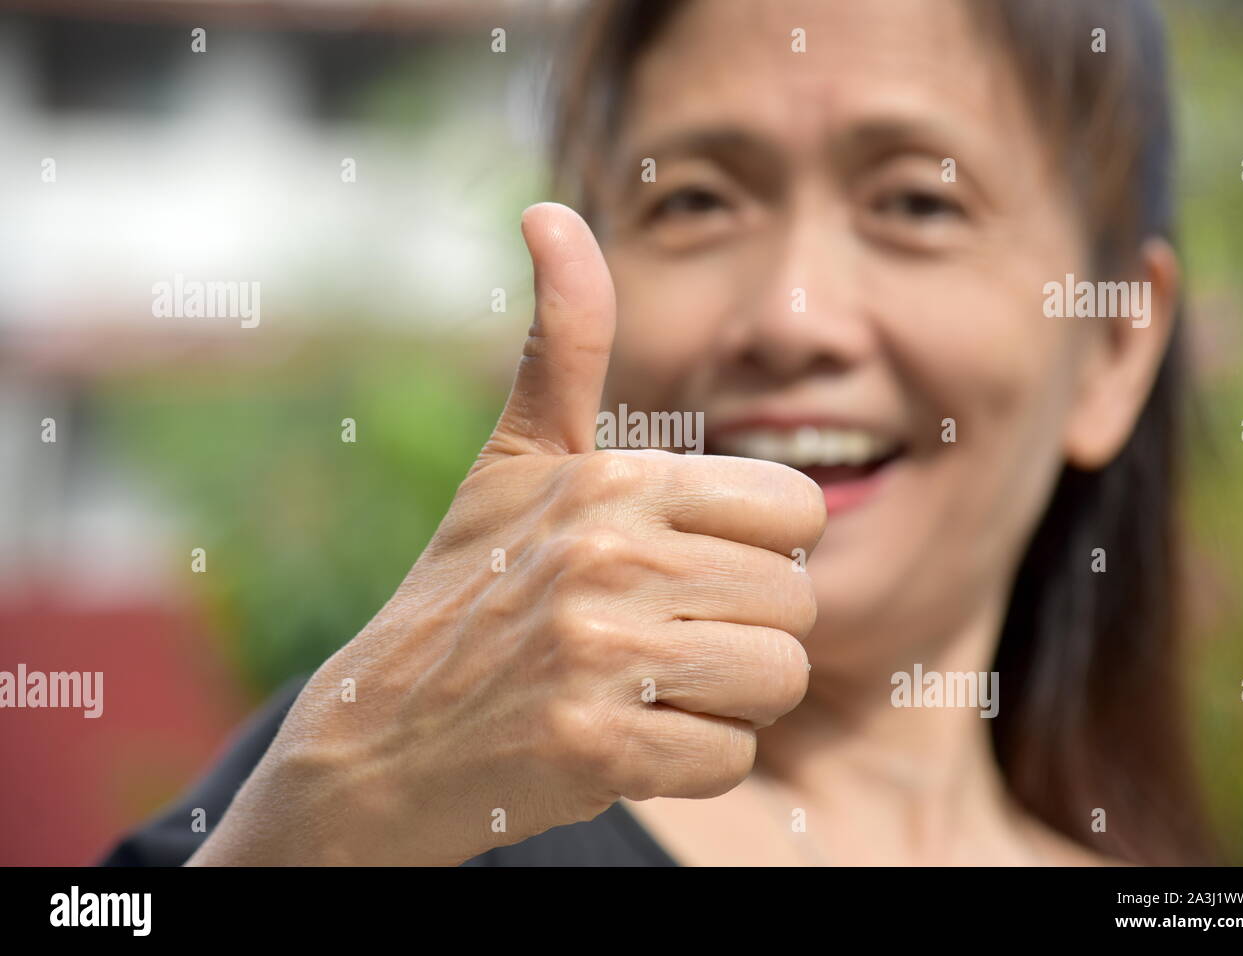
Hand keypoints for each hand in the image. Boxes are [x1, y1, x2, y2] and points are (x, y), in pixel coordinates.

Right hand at [187, 203, 825, 865]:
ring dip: (722, 698)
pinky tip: (620, 737)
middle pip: (798, 602)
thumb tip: (550, 210)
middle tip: (659, 638)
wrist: (378, 735)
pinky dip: (687, 760)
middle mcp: (609, 555)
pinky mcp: (593, 747)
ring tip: (643, 685)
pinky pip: (731, 759)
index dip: (758, 548)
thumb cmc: (469, 586)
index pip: (798, 508)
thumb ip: (561, 342)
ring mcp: (598, 653)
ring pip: (778, 680)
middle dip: (742, 629)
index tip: (691, 565)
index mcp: (612, 479)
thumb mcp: (515, 459)